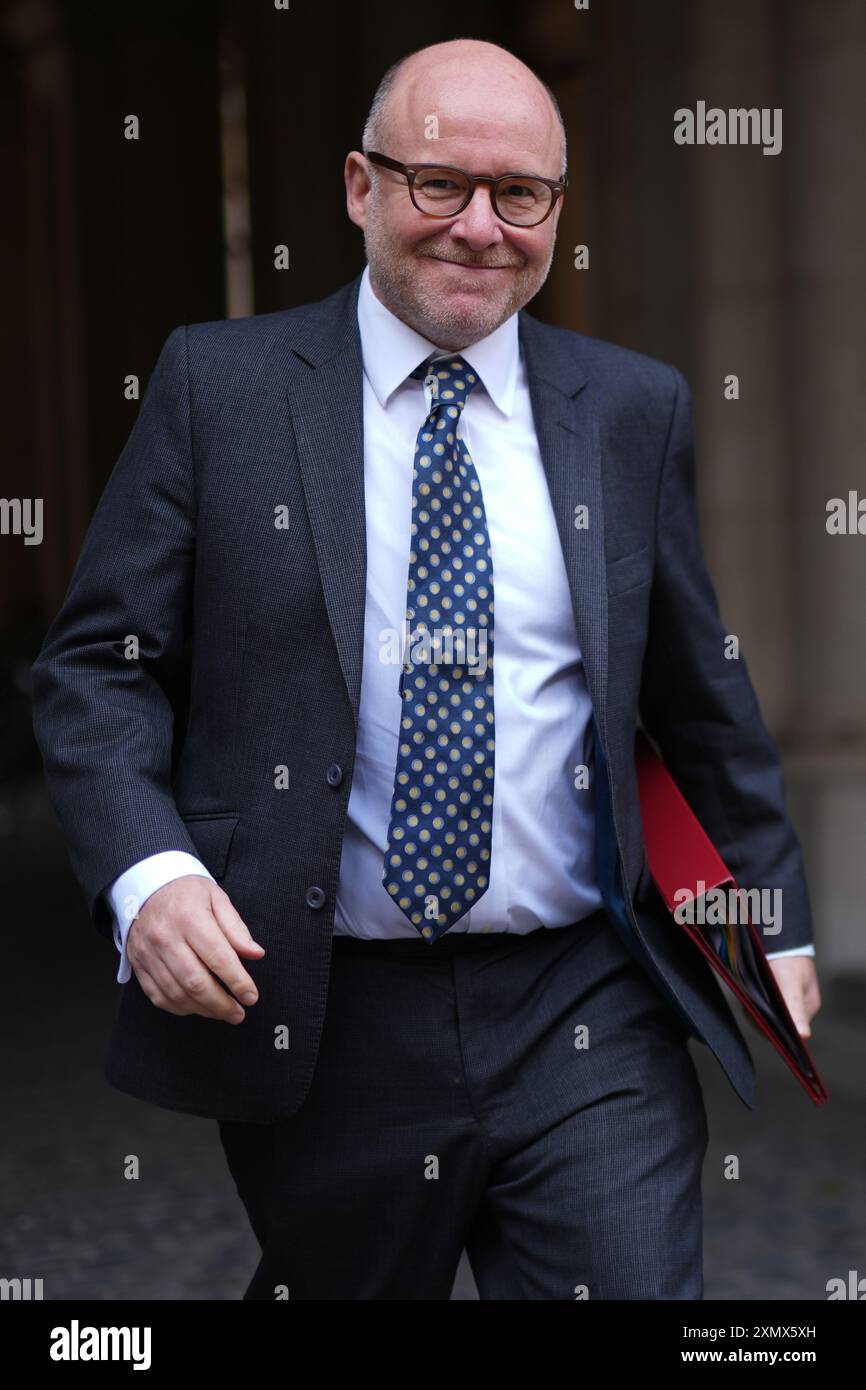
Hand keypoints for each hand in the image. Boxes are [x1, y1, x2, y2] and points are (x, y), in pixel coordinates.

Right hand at [126, 875, 265, 1023]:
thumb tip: (256, 954)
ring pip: (177, 994)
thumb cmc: (187, 893)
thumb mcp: (217, 899)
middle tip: (238, 1013)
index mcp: (190, 918)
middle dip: (221, 1004)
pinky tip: (197, 1007)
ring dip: (203, 1010)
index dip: (237, 981)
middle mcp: (165, 937)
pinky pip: (158, 996)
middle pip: (195, 982)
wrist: (146, 887)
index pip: (217, 957)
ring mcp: (148, 953)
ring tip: (222, 1013)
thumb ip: (236, 929)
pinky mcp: (138, 965)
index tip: (251, 996)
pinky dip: (180, 1008)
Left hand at [740, 955, 820, 1039]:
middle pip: (776, 1024)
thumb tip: (803, 1035)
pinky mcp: (772, 991)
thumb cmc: (790, 959)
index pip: (790, 1031)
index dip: (774, 1031)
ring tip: (748, 997)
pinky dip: (752, 999)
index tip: (759, 1021)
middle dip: (761, 1018)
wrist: (780, 937)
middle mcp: (798, 1007)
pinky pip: (760, 1003)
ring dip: (755, 1008)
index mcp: (807, 1008)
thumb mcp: (792, 985)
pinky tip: (747, 992)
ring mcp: (785, 999)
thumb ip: (796, 1010)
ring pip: (766, 1014)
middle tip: (750, 1005)